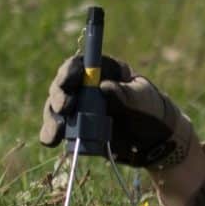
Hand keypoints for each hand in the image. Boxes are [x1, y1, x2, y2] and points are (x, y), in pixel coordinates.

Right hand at [40, 55, 196, 168]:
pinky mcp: (75, 127)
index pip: (81, 64)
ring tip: (56, 131)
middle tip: (65, 107)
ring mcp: (78, 107)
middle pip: (63, 85)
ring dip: (52, 117)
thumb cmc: (151, 111)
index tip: (69, 81)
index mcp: (104, 71)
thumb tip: (105, 86)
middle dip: (60, 95)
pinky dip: (51, 133)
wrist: (154, 140)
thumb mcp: (144, 99)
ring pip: (56, 107)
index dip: (70, 70)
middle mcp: (86, 86)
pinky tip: (51, 140)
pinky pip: (57, 128)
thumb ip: (126, 93)